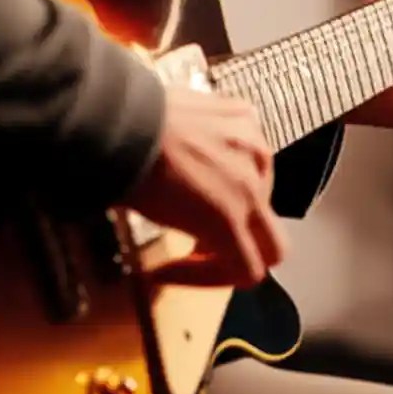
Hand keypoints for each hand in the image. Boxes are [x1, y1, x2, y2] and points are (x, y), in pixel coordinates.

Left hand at [120, 87, 284, 287]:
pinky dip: (231, 155)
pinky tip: (199, 150)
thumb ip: (201, 237)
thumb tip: (202, 238)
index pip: (251, 271)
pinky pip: (250, 145)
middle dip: (247, 248)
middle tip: (206, 241)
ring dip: (239, 197)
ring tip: (198, 187)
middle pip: (275, 243)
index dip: (216, 278)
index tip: (181, 268)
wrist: (117, 119)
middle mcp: (254, 186)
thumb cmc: (128, 173)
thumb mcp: (162, 223)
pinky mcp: (244, 115)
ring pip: (264, 188)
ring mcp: (254, 146)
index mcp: (230, 220)